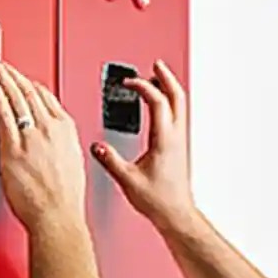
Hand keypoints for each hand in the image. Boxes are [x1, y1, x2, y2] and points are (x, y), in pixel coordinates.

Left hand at [0, 61, 87, 234]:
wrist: (57, 216)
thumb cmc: (64, 199)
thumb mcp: (72, 163)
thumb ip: (59, 145)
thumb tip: (50, 141)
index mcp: (67, 131)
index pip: (48, 99)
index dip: (33, 85)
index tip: (25, 80)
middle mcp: (50, 129)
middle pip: (30, 93)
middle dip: (16, 76)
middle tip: (5, 66)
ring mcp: (31, 136)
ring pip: (17, 98)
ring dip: (5, 79)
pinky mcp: (13, 147)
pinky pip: (4, 113)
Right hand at [92, 59, 195, 230]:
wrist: (176, 214)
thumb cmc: (159, 201)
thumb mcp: (128, 180)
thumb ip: (110, 160)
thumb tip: (97, 146)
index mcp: (165, 140)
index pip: (157, 102)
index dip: (143, 86)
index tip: (129, 82)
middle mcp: (176, 137)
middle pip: (177, 96)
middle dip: (166, 77)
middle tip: (155, 64)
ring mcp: (179, 141)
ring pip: (180, 105)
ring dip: (169, 88)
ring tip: (157, 77)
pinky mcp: (178, 148)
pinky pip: (177, 117)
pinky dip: (169, 103)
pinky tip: (159, 105)